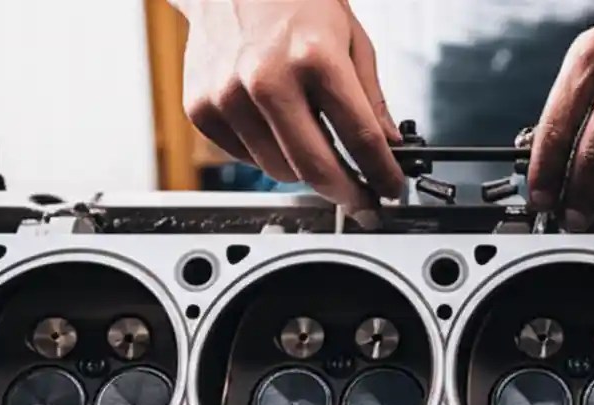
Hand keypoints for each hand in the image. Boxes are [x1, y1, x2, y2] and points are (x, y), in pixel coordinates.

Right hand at [178, 0, 404, 224]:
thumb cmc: (291, 1)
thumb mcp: (349, 38)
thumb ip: (371, 97)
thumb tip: (387, 147)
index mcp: (314, 57)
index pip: (360, 137)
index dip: (382, 173)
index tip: (391, 188)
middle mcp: (268, 79)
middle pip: (316, 168)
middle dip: (347, 192)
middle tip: (362, 197)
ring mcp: (229, 96)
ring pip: (279, 170)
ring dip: (303, 169)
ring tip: (312, 140)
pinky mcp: (202, 109)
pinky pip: (246, 158)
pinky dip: (267, 152)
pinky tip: (273, 122)